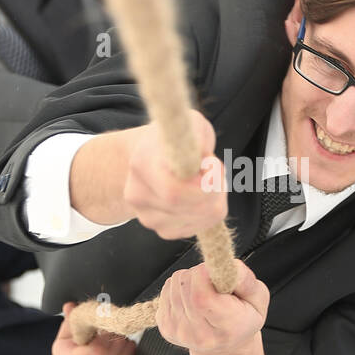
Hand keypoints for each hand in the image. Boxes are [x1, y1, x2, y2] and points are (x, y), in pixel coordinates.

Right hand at [48, 302, 135, 354]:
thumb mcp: (65, 336)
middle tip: (115, 328)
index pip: (97, 351)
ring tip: (119, 337)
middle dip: (117, 336)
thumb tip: (70, 305)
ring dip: (125, 343)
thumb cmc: (69, 353)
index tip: (105, 326)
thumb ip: (70, 320)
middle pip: (113, 352)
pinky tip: (122, 350)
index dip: (105, 335)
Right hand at [124, 109, 227, 239]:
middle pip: (195, 207)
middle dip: (217, 189)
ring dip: (216, 198)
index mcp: (142, 163)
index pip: (174, 191)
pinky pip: (200, 227)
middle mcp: (138, 194)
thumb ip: (198, 135)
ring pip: (202, 218)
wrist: (151, 158)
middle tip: (214, 169)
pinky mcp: (162, 230)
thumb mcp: (189, 123)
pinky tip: (199, 195)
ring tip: (205, 179)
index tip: (212, 165)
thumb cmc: (174, 140)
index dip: (205, 183)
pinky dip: (209, 211)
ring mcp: (148, 217)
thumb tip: (203, 156)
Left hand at [156, 259, 268, 354]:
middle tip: (213, 284)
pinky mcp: (165, 328)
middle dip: (198, 273)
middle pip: (185, 284)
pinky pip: (166, 291)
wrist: (226, 349)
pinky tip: (192, 300)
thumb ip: (245, 280)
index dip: (204, 274)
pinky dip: (178, 288)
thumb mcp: (258, 299)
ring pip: (174, 283)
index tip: (216, 273)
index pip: (201, 296)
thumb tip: (222, 265)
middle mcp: (200, 334)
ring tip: (204, 292)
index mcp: (227, 327)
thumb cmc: (244, 320)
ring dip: (188, 280)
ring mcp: (179, 332)